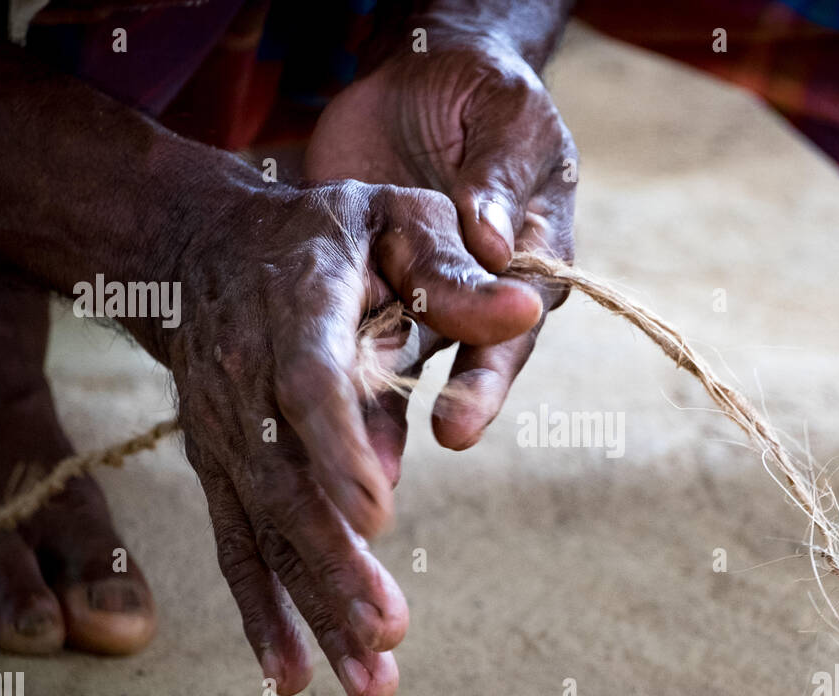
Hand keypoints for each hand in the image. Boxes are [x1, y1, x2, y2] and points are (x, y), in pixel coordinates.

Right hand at [169, 180, 541, 695]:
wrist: (206, 245)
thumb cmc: (328, 231)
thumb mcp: (397, 219)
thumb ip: (456, 271)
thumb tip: (530, 308)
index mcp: (294, 307)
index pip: (307, 383)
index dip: (337, 447)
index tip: (379, 515)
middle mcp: (244, 377)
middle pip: (283, 480)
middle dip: (332, 561)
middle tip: (389, 631)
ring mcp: (223, 432)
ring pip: (263, 530)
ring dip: (312, 608)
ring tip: (368, 681)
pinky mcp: (219, 469)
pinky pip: (236, 546)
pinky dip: (262, 612)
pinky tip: (293, 676)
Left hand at [305, 28, 576, 453]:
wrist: (427, 78)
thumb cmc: (486, 94)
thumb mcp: (506, 120)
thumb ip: (499, 178)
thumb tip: (496, 243)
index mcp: (532, 261)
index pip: (513, 332)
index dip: (485, 379)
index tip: (456, 424)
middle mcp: (485, 295)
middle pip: (463, 366)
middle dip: (433, 417)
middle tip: (390, 473)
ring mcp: (427, 296)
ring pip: (403, 364)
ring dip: (378, 418)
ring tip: (348, 474)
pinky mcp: (375, 288)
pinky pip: (355, 338)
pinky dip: (336, 379)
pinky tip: (306, 428)